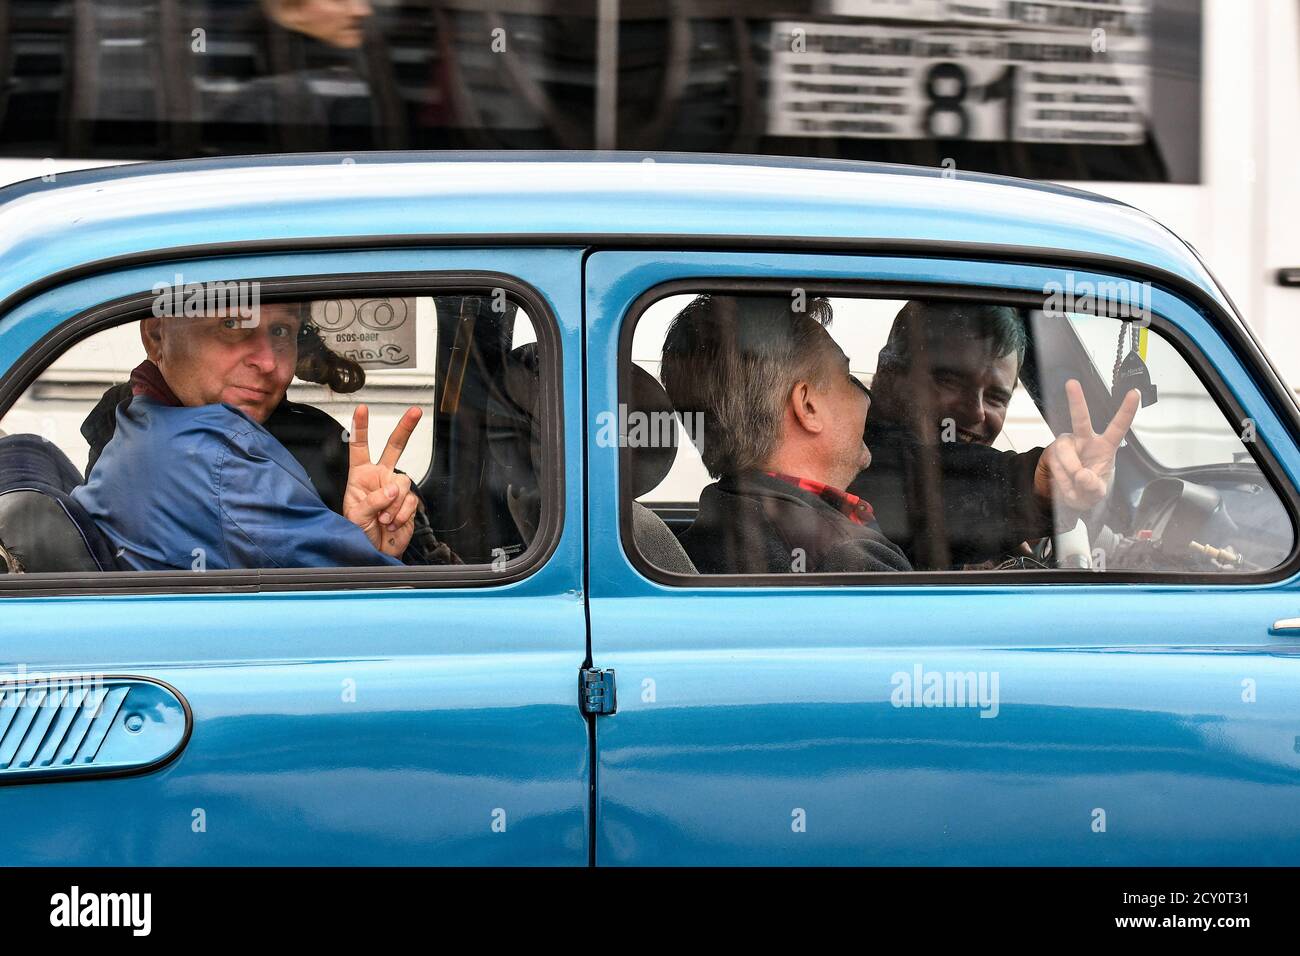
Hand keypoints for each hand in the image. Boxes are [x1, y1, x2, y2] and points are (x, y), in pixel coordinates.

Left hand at [343, 404, 422, 556]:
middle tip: (416, 412)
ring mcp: (395, 490)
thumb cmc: (358, 534)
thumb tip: (392, 490)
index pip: (360, 447)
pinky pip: (410, 501)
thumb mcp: (356, 515)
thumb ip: (372, 500)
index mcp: (360, 476)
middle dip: (405, 428)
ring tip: (383, 519)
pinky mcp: (408, 503)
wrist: (374, 552)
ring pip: (403, 482)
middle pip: (394, 447)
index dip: (361, 428)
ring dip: (393, 504)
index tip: (362, 409)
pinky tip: (392, 523)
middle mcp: (380, 478)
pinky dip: (401, 514)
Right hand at [1034, 379, 1139, 513]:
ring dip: (1070, 474)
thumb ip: (1093, 487)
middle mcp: (1085, 439)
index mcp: (1105, 446)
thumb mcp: (1097, 493)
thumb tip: (1082, 475)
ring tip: (1076, 486)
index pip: (1118, 427)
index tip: (1135, 392)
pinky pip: (1056, 466)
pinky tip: (1067, 484)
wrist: (1070, 494)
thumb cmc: (1090, 487)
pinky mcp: (1053, 452)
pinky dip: (1062, 481)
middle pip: (1081, 419)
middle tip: (1071, 383)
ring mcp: (1067, 444)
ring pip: (1065, 454)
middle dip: (1076, 401)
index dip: (1127, 410)